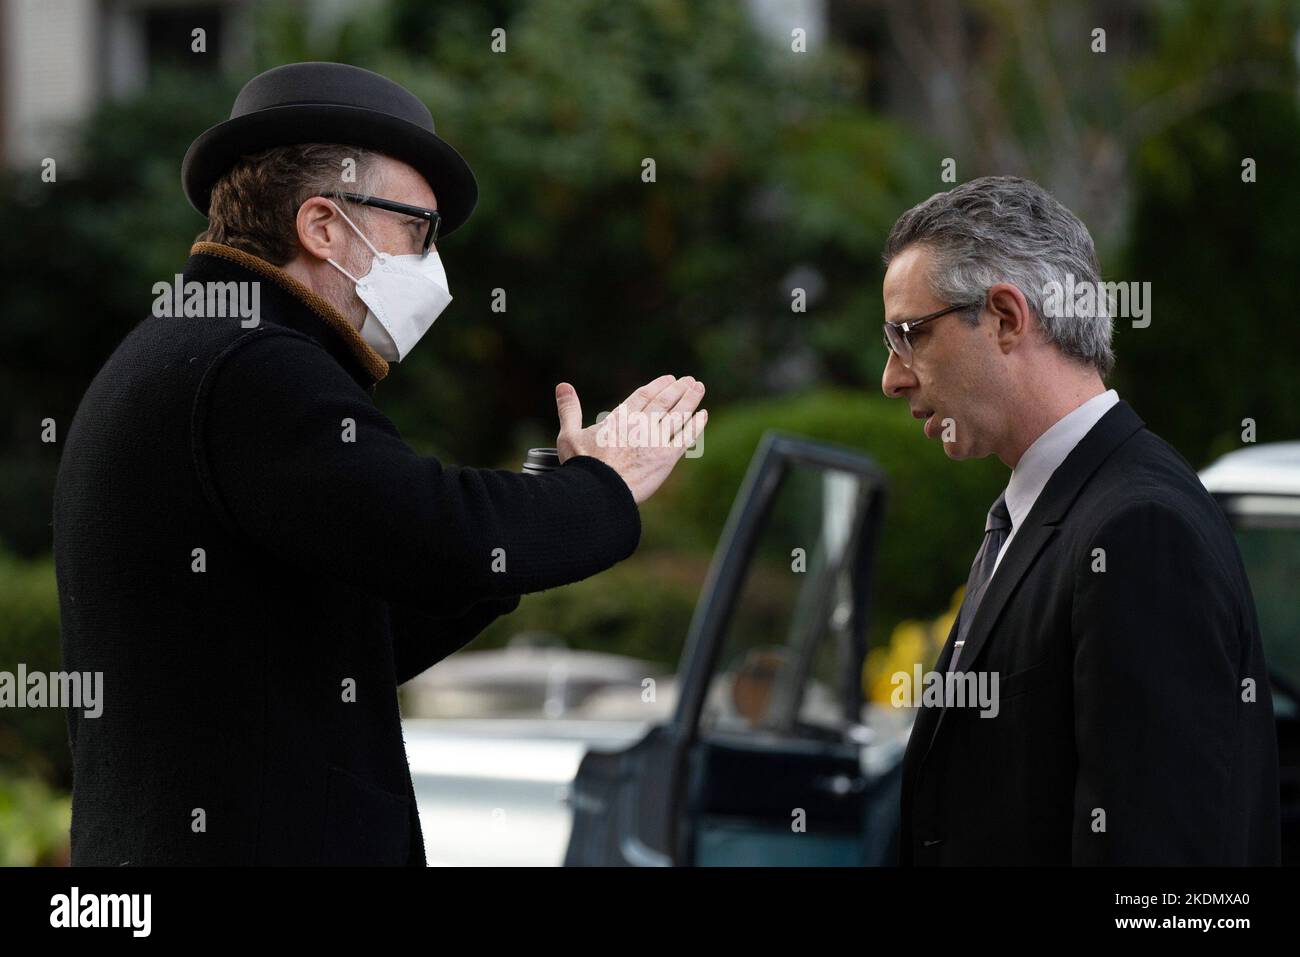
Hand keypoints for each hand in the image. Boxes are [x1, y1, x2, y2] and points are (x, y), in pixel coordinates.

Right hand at [554, 374, 707, 504]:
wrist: (598, 492)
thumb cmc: (582, 466)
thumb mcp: (569, 435)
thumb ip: (569, 409)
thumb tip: (563, 386)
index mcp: (620, 419)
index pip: (643, 396)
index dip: (658, 386)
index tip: (668, 379)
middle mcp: (641, 425)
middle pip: (664, 401)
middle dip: (678, 389)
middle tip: (689, 380)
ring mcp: (656, 440)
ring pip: (678, 414)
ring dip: (690, 399)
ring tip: (698, 387)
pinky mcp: (667, 458)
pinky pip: (686, 437)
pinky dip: (696, 425)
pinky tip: (703, 415)